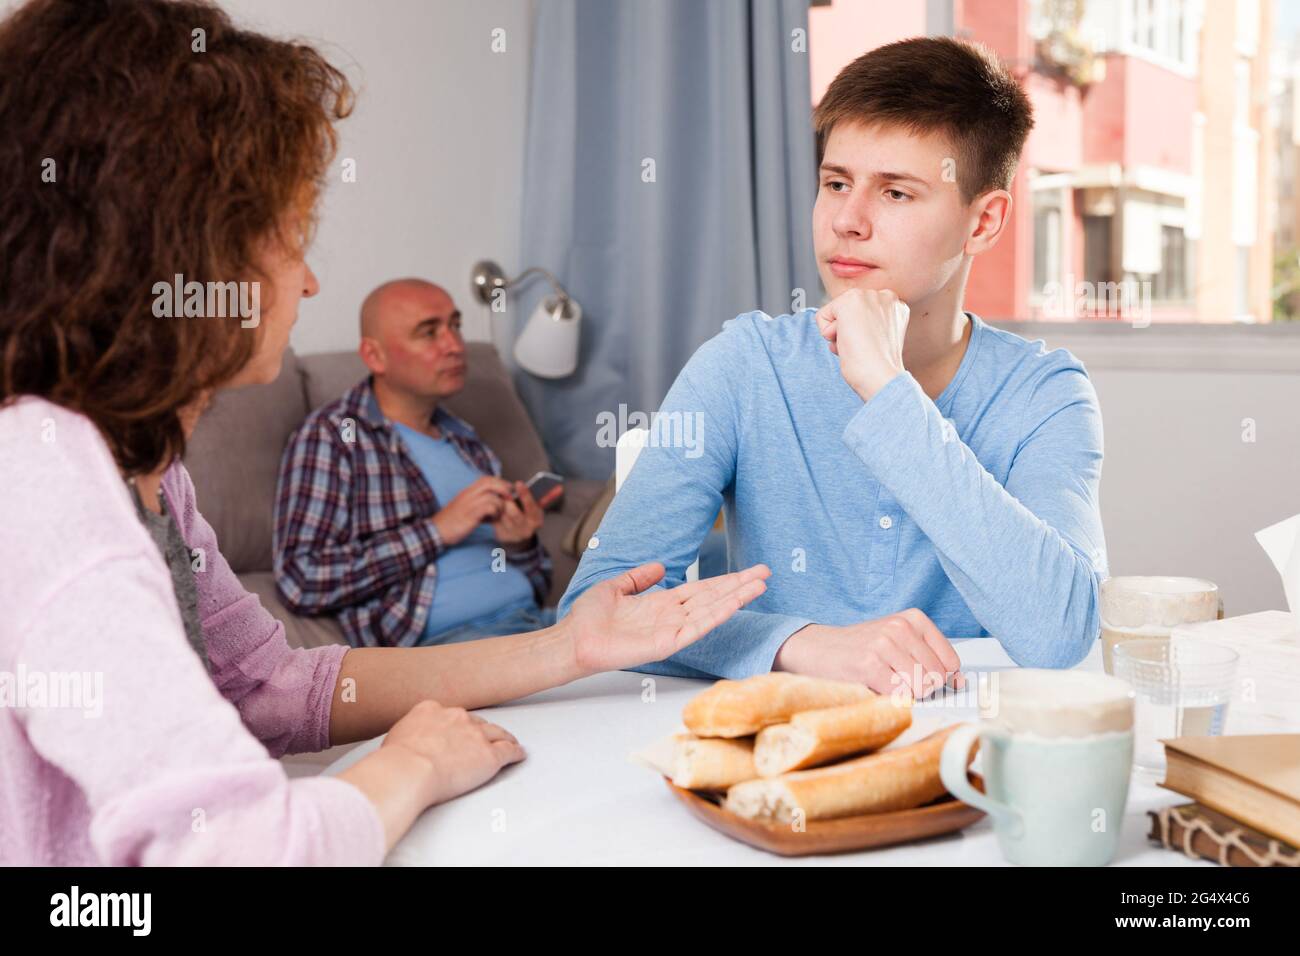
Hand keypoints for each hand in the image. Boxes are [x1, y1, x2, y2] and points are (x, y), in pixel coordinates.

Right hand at [380, 699, 524, 807]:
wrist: (409, 769)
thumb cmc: (397, 760)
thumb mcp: (396, 737)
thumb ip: (409, 735)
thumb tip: (406, 744)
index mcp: (432, 710)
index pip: (450, 715)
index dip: (457, 725)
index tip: (459, 729)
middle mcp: (456, 717)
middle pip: (475, 722)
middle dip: (479, 731)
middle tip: (482, 739)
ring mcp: (475, 735)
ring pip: (496, 733)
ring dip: (503, 738)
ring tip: (509, 742)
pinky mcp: (489, 755)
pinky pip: (508, 751)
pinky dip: (515, 752)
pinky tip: (518, 754)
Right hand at [431, 476, 511, 545]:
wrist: (435, 532)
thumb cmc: (450, 521)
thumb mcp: (463, 507)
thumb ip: (475, 502)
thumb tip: (492, 500)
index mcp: (466, 492)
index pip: (485, 479)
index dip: (499, 482)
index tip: (507, 490)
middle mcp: (467, 495)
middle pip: (490, 483)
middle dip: (503, 488)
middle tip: (509, 498)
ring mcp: (468, 505)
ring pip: (492, 496)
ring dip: (499, 505)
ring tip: (497, 514)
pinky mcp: (470, 516)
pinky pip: (488, 508)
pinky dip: (494, 513)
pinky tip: (491, 520)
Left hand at [493, 481, 544, 546]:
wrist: (519, 537)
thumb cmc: (528, 517)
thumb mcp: (537, 509)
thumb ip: (547, 498)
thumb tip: (560, 487)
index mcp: (537, 520)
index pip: (531, 506)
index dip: (525, 494)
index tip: (518, 483)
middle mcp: (526, 529)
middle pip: (513, 512)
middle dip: (508, 501)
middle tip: (503, 492)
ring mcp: (513, 534)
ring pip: (502, 515)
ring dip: (499, 505)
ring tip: (497, 498)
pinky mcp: (502, 536)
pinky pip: (494, 520)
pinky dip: (493, 511)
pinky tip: (494, 507)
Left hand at [565, 562, 771, 674]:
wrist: (574, 639)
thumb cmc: (589, 618)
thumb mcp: (616, 587)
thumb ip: (639, 577)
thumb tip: (661, 565)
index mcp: (662, 604)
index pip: (702, 590)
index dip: (726, 580)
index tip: (748, 572)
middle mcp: (672, 616)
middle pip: (714, 597)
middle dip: (740, 585)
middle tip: (766, 572)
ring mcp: (672, 630)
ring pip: (711, 611)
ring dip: (736, 598)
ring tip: (760, 584)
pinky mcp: (667, 643)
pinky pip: (696, 627)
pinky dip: (716, 615)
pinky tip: (733, 603)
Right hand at [773, 608, 964, 699]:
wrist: (815, 649)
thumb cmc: (860, 649)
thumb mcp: (897, 642)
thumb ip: (929, 658)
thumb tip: (960, 682)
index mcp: (913, 619)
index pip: (951, 662)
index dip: (940, 679)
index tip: (924, 680)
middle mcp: (901, 627)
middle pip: (937, 678)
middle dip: (921, 688)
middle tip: (895, 680)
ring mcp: (884, 644)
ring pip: (920, 688)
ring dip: (903, 694)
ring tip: (882, 681)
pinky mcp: (869, 665)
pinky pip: (898, 695)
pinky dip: (888, 699)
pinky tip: (872, 685)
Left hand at [815, 288, 908, 400]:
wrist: (881, 375)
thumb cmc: (879, 367)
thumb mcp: (879, 339)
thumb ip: (867, 325)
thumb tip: (840, 328)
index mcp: (896, 306)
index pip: (861, 315)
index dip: (860, 334)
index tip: (872, 346)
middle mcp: (885, 296)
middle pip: (847, 312)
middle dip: (848, 331)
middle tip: (864, 347)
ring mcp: (868, 295)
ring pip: (835, 314)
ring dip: (839, 334)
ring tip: (857, 345)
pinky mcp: (850, 300)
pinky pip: (822, 316)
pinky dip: (827, 334)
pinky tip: (847, 341)